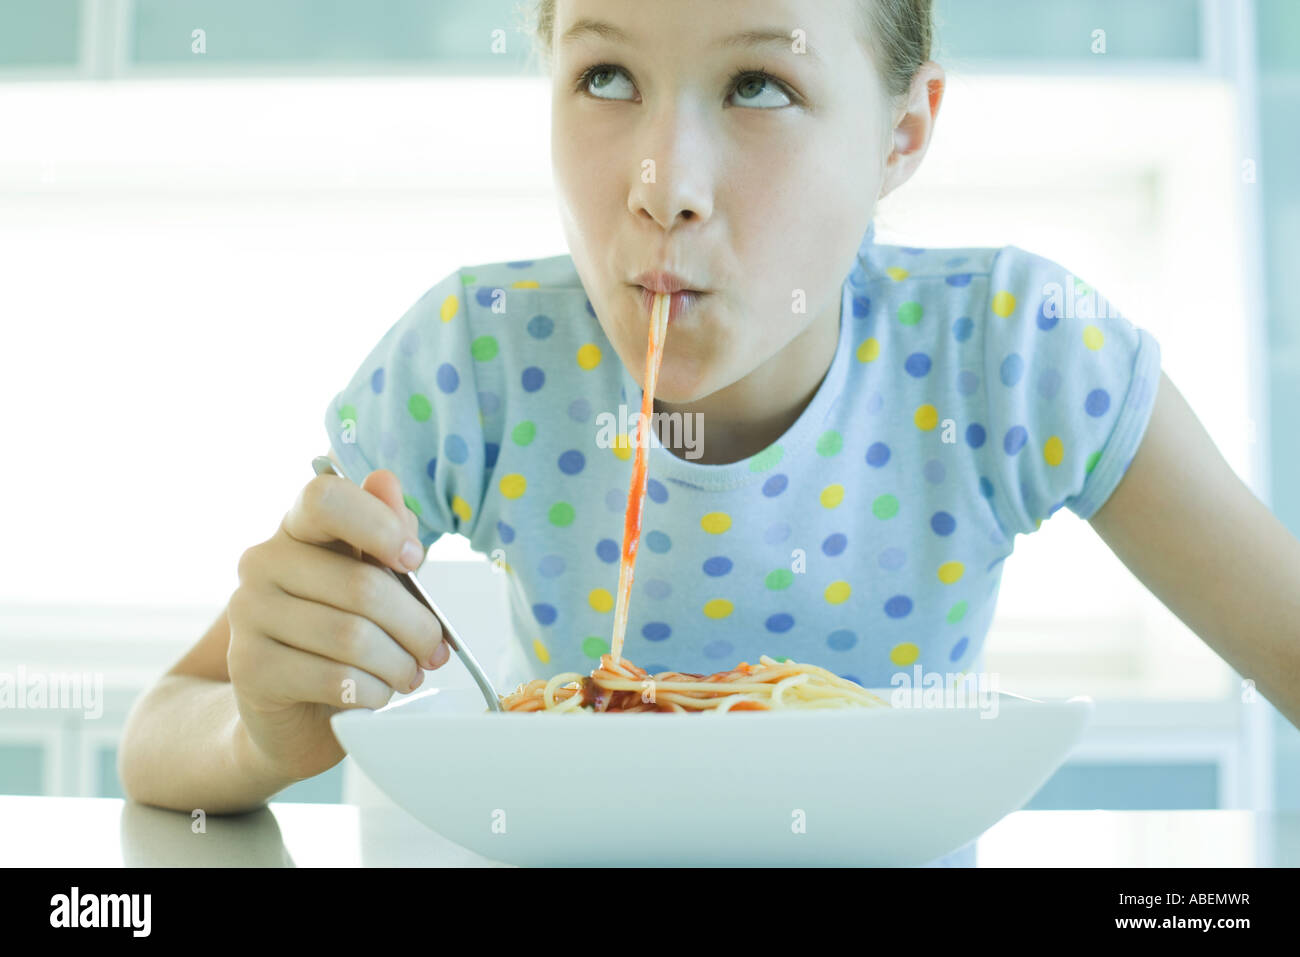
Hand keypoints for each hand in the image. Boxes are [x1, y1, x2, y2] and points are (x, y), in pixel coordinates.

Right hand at [227, 467, 449, 781]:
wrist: (290, 705)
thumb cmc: (341, 630)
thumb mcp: (375, 576)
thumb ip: (387, 530)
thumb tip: (386, 483)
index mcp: (296, 528)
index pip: (327, 498)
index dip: (380, 525)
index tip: (413, 559)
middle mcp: (262, 561)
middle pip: (362, 585)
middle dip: (417, 626)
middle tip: (436, 649)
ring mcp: (248, 613)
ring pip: (352, 637)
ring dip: (398, 663)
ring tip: (410, 674)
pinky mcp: (249, 667)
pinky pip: (334, 677)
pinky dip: (372, 691)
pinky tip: (377, 693)